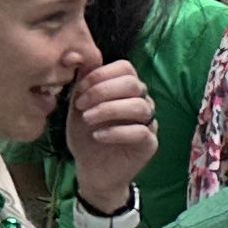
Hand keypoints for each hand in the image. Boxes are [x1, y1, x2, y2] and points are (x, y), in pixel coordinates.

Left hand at [60, 59, 158, 210]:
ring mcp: (149, 123)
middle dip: (103, 91)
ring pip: (140, 106)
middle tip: (81, 105)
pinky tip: (98, 136)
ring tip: (88, 120)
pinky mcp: (149, 144)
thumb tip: (78, 56)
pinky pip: (140, 132)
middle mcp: (142, 101)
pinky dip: (116, 131)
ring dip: (109, 110)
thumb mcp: (78, 107)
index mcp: (127, 89)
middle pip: (134, 84)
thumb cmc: (85, 136)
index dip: (101, 75)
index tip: (79, 90)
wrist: (90, 170)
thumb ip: (82, 83)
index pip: (125, 68)